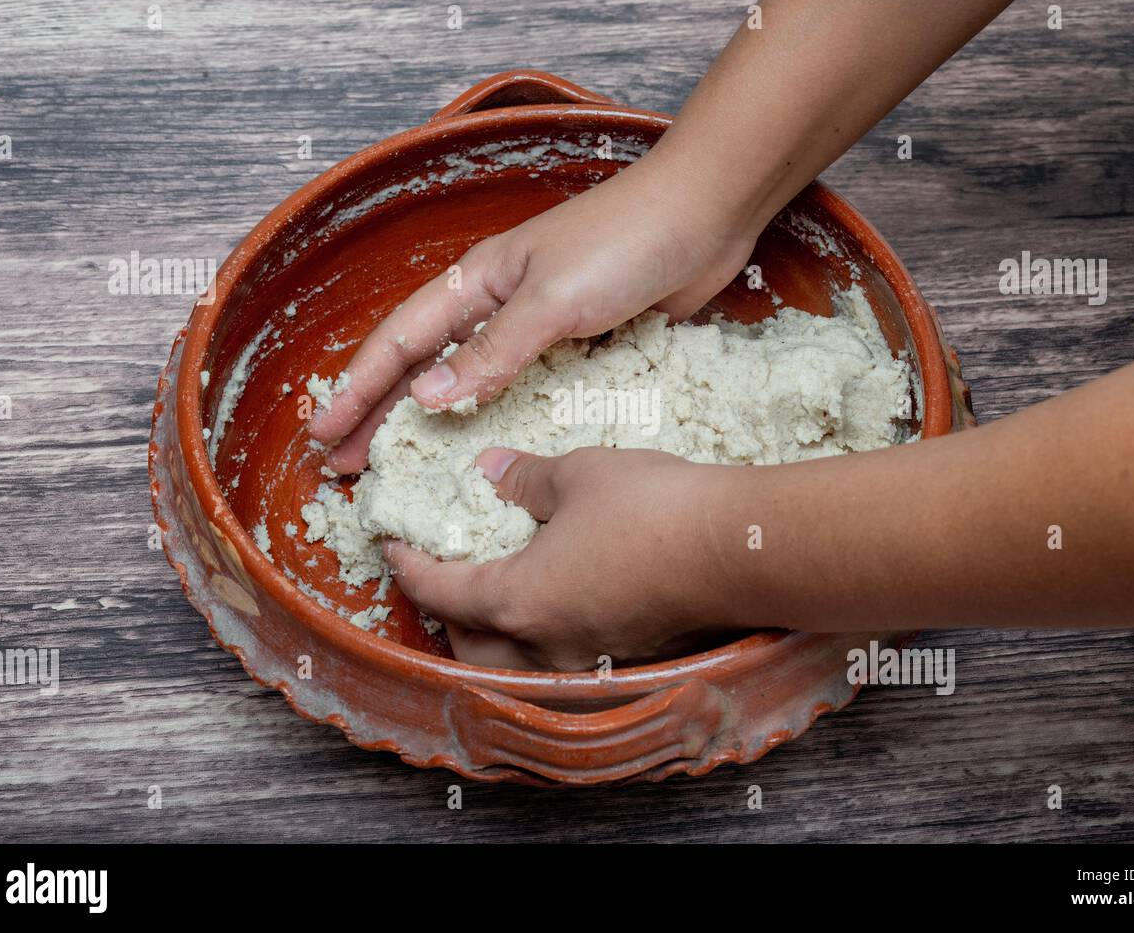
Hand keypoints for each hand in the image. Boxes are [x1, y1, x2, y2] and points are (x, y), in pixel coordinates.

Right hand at [307, 154, 757, 471]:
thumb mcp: (550, 298)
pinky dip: (498, 422)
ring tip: (401, 467)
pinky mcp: (579, 348)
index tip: (323, 436)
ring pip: (468, 384)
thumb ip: (492, 350)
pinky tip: (486, 451)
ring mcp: (537, 329)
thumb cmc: (624, 242)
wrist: (706, 217)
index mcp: (477, 283)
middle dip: (379, 416)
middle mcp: (497, 306)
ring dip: (432, 425)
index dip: (358, 391)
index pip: (399, 343)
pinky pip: (524, 393)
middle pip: (422, 368)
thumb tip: (426, 398)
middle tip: (344, 467)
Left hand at [383, 446, 739, 670]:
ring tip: (495, 593)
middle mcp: (545, 644)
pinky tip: (557, 598)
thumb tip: (491, 471)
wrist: (741, 547)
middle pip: (468, 649)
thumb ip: (523, 477)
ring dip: (493, 636)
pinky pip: (562, 657)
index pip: (440, 591)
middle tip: (442, 573)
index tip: (392, 542)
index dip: (408, 565)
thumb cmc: (653, 507)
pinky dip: (541, 636)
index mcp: (517, 601)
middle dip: (445, 616)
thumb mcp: (578, 474)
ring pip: (515, 663)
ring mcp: (588, 659)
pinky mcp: (626, 658)